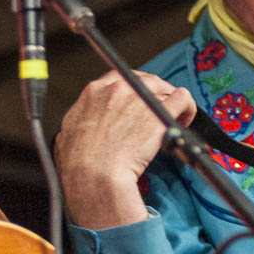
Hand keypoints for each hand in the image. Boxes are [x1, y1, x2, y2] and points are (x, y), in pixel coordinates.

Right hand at [56, 70, 195, 228]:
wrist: (93, 174)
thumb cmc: (78, 163)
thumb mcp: (67, 135)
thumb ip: (76, 126)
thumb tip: (75, 132)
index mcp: (94, 93)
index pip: (121, 78)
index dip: (134, 90)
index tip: (139, 100)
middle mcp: (117, 89)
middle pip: (146, 80)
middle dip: (155, 94)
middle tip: (159, 110)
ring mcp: (139, 98)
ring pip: (165, 88)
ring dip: (171, 102)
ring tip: (173, 119)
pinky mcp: (159, 113)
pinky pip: (182, 98)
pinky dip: (187, 107)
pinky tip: (184, 120)